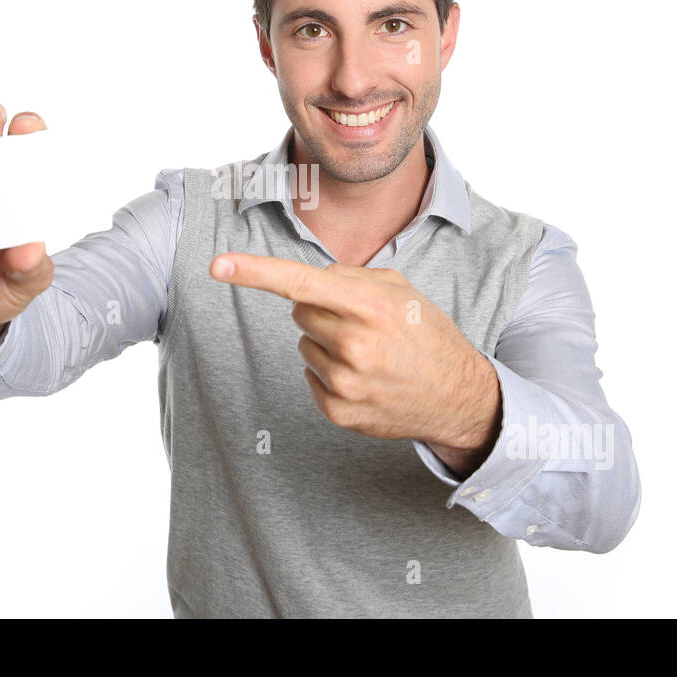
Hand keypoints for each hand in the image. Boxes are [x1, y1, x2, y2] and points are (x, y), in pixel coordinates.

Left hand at [208, 252, 499, 459]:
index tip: (217, 265)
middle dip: (321, 311)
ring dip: (326, 343)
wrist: (458, 397)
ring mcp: (346, 383)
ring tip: (368, 353)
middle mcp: (354, 345)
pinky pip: (309, 376)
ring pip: (303, 345)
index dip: (254, 272)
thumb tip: (307, 281)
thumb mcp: (400, 290)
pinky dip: (329, 372)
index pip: (300, 283)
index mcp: (370, 307)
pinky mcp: (339, 411)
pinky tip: (364, 377)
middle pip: (299, 312)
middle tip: (361, 324)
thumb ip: (350, 277)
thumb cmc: (427, 335)